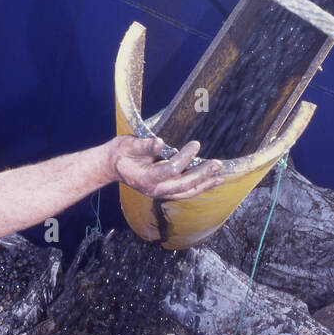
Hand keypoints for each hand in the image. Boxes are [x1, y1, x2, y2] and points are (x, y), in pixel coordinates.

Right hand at [109, 135, 223, 199]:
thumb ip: (145, 145)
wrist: (113, 165)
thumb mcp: (129, 145)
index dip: (184, 157)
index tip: (195, 144)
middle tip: (217, 164)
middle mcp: (154, 189)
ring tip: (220, 177)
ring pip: (186, 191)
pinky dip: (199, 187)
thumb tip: (160, 142)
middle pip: (183, 185)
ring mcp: (160, 192)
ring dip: (204, 184)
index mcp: (145, 178)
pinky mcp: (165, 191)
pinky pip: (185, 191)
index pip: (170, 170)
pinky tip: (211, 181)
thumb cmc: (121, 153)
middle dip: (202, 174)